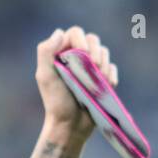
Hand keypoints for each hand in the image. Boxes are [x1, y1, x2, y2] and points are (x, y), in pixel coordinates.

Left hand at [35, 25, 118, 142]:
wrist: (71, 125)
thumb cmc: (56, 102)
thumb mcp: (46, 77)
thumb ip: (46, 52)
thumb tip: (59, 32)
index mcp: (61, 53)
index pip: (75, 33)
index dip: (81, 40)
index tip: (83, 55)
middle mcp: (76, 57)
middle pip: (93, 39)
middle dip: (96, 51)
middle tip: (93, 67)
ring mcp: (90, 68)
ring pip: (104, 52)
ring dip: (103, 63)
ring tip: (97, 80)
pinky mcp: (102, 79)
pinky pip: (112, 68)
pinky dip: (110, 75)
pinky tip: (104, 87)